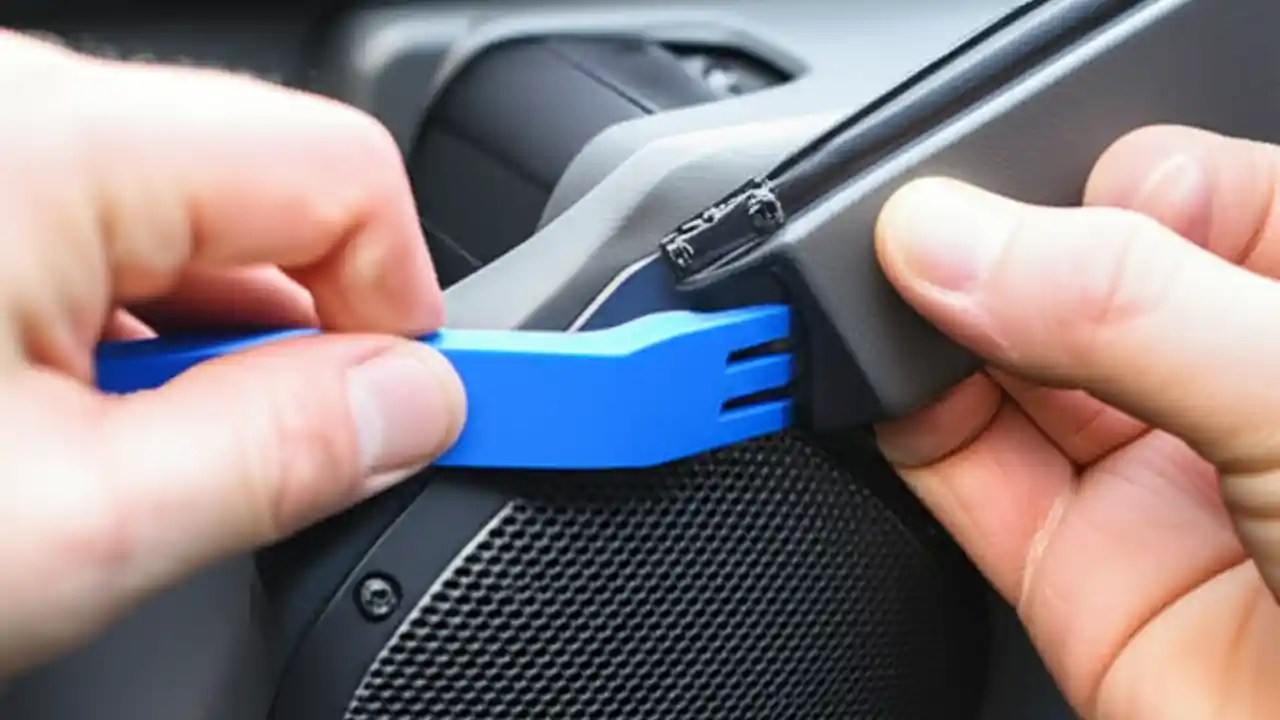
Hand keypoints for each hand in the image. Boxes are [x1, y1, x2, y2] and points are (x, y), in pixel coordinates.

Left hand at [0, 33, 463, 675]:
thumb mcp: (66, 527)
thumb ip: (276, 455)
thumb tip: (416, 404)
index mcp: (46, 141)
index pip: (344, 176)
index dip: (415, 305)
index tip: (447, 403)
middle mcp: (18, 108)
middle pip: (275, 196)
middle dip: (315, 336)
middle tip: (310, 456)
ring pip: (194, 224)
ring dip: (222, 345)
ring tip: (155, 455)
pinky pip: (114, 234)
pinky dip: (146, 328)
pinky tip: (92, 417)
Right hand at [875, 125, 1279, 717]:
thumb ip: (1129, 304)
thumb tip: (950, 242)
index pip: (1176, 191)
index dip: (1103, 186)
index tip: (1055, 208)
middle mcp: (1227, 390)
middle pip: (1068, 280)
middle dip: (991, 257)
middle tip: (934, 249)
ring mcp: (1152, 483)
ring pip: (1002, 372)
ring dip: (930, 336)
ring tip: (891, 313)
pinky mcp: (1076, 576)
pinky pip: (964, 479)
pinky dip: (905, 426)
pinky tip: (884, 385)